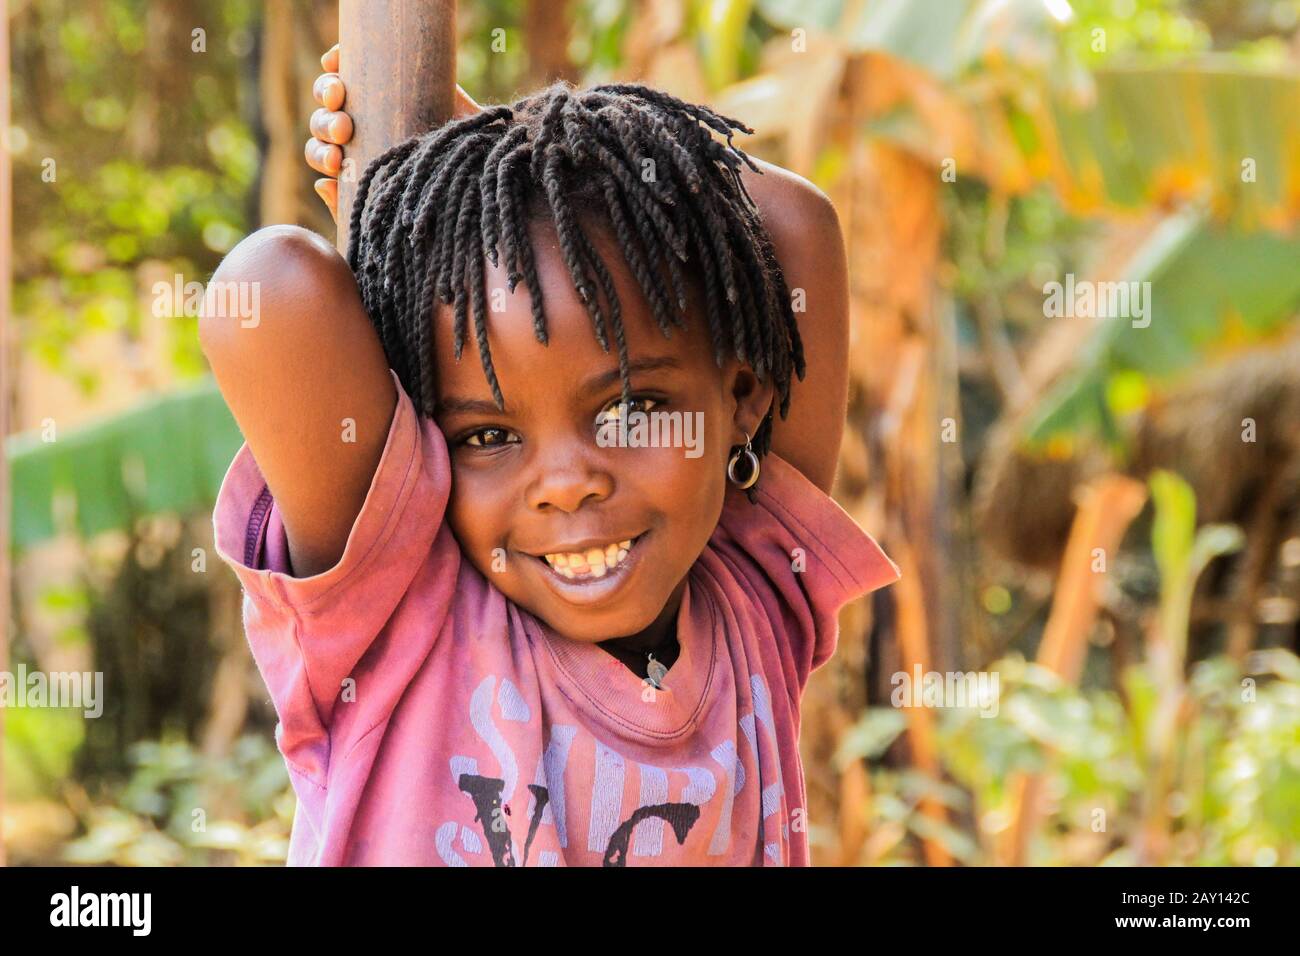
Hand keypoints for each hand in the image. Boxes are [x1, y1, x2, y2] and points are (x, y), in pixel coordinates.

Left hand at [306, 43, 482, 222]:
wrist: (482, 160)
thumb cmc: (443, 190)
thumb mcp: (400, 209)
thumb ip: (359, 209)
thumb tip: (323, 184)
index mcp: (354, 159)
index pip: (323, 154)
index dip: (321, 155)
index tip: (336, 160)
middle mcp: (358, 128)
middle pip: (324, 123)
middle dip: (327, 127)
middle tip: (342, 131)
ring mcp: (372, 99)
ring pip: (332, 92)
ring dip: (327, 94)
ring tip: (341, 99)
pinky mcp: (391, 74)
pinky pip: (350, 59)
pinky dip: (336, 60)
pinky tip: (335, 63)